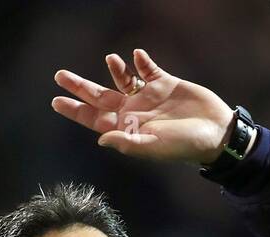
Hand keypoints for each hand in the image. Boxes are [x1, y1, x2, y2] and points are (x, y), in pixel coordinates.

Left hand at [51, 47, 235, 164]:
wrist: (214, 134)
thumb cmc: (184, 146)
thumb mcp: (154, 147)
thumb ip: (127, 142)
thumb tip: (100, 138)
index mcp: (128, 128)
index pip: (94, 119)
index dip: (75, 110)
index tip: (55, 101)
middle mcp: (134, 111)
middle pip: (100, 97)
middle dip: (80, 87)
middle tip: (60, 75)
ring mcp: (149, 97)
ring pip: (122, 80)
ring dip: (115, 70)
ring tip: (111, 60)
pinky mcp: (166, 83)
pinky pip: (148, 69)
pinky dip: (142, 62)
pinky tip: (138, 56)